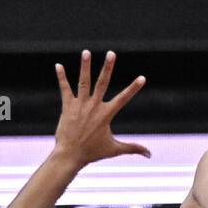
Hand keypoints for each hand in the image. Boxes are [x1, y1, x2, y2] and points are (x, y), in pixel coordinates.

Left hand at [53, 50, 149, 166]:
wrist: (70, 155)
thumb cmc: (93, 153)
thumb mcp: (115, 150)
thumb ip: (133, 148)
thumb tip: (150, 154)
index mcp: (106, 115)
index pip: (123, 98)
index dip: (134, 88)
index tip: (142, 78)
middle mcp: (94, 107)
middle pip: (102, 83)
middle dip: (107, 67)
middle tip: (111, 53)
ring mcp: (80, 105)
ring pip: (83, 82)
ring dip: (85, 66)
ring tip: (86, 52)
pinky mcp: (67, 107)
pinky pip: (65, 89)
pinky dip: (61, 77)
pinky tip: (58, 65)